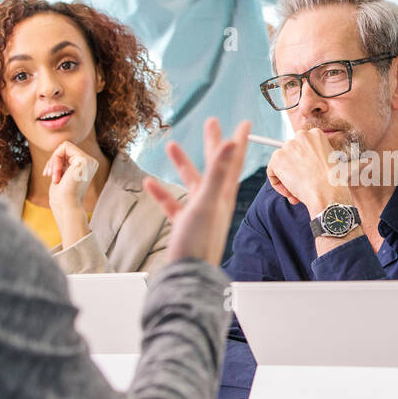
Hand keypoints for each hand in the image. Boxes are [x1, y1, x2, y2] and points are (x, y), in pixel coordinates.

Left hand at [45, 141, 98, 244]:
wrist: (66, 206)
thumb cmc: (62, 194)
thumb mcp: (63, 173)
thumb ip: (64, 161)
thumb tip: (62, 146)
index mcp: (88, 165)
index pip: (69, 151)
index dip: (56, 160)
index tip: (50, 174)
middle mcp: (92, 162)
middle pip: (66, 147)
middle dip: (54, 159)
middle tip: (49, 174)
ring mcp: (89, 161)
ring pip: (64, 146)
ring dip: (54, 160)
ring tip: (53, 176)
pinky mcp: (83, 161)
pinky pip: (64, 148)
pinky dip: (55, 160)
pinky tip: (57, 175)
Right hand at [145, 118, 249, 265]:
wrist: (188, 275)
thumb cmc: (199, 241)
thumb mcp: (207, 201)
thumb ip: (218, 172)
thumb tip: (232, 144)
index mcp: (224, 195)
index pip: (234, 162)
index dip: (239, 141)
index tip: (246, 123)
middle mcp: (215, 202)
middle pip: (215, 167)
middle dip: (212, 144)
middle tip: (212, 122)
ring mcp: (200, 214)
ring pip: (192, 183)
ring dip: (183, 165)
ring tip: (172, 145)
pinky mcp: (185, 226)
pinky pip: (174, 204)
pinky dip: (163, 193)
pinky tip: (151, 183)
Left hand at [266, 127, 351, 212]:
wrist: (327, 193)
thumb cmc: (333, 182)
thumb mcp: (331, 161)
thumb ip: (316, 157)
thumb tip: (304, 164)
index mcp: (316, 134)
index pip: (302, 146)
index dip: (304, 162)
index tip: (308, 174)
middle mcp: (301, 136)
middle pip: (290, 153)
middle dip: (294, 170)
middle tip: (302, 184)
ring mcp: (288, 146)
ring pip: (281, 163)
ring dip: (287, 178)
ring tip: (297, 191)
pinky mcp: (277, 158)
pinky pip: (272, 172)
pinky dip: (278, 184)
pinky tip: (290, 193)